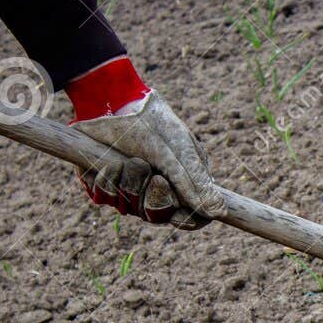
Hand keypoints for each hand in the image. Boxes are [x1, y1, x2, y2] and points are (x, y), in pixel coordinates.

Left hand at [72, 92, 223, 228]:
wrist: (112, 101)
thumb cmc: (152, 123)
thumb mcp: (180, 151)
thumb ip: (196, 183)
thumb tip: (218, 213)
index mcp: (181, 183)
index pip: (190, 216)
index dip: (188, 221)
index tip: (180, 218)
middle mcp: (155, 189)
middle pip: (158, 216)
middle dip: (155, 199)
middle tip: (155, 177)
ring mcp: (129, 187)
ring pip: (130, 209)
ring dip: (130, 185)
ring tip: (131, 160)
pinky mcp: (104, 182)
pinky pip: (105, 198)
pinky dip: (108, 182)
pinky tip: (110, 165)